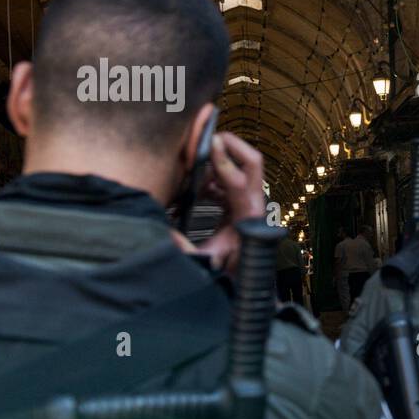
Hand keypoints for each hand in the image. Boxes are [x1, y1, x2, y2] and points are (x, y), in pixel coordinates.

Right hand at [191, 132, 265, 273]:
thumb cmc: (229, 272)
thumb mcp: (205, 262)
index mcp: (249, 217)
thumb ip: (185, 248)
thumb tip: (163, 231)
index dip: (223, 159)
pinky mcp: (242, 204)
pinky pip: (229, 181)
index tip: (209, 142)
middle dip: (232, 145)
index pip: (239, 179)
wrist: (245, 282)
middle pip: (252, 163)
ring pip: (241, 168)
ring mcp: (250, 202)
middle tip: (208, 136)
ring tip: (194, 159)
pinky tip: (195, 182)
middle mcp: (254, 205)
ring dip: (220, 160)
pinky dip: (214, 176)